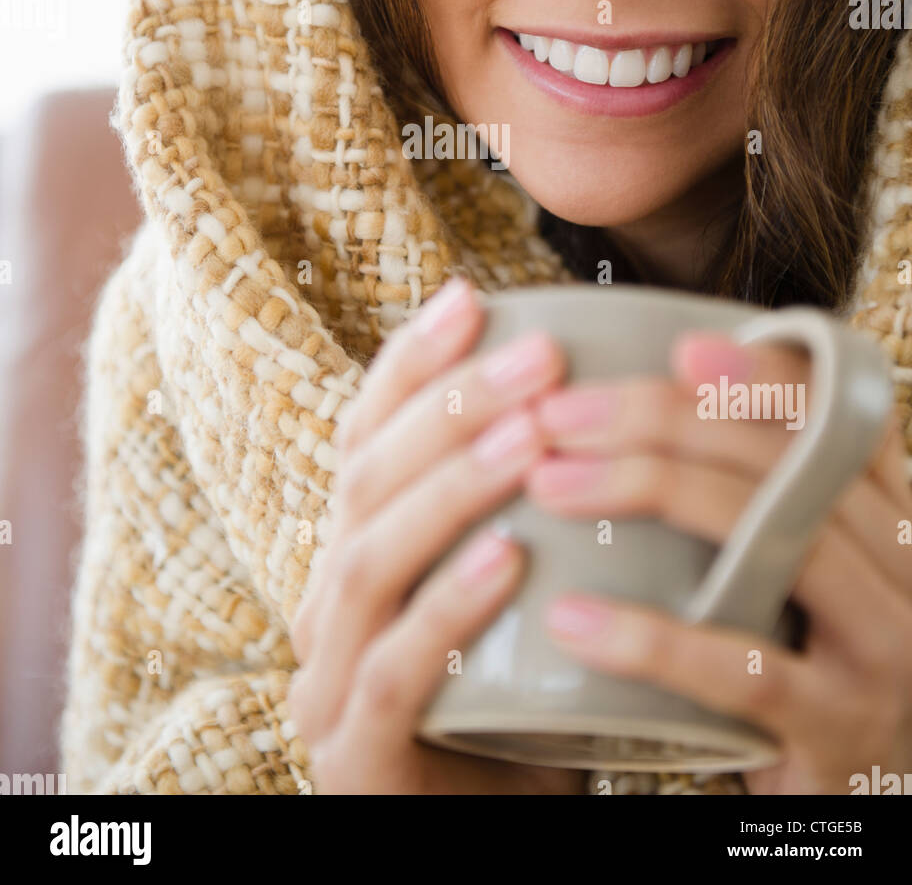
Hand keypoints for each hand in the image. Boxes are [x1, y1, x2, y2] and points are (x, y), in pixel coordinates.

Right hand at [288, 276, 587, 794]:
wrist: (499, 828)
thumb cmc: (524, 697)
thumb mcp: (520, 582)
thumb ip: (525, 499)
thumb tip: (591, 382)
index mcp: (354, 549)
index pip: (363, 436)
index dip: (411, 362)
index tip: (472, 297)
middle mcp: (323, 604)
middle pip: (364, 481)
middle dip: (449, 406)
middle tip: (537, 354)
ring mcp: (327, 682)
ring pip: (368, 563)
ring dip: (450, 489)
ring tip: (529, 437)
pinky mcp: (356, 756)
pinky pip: (395, 673)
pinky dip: (449, 608)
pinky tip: (511, 559)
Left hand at [522, 329, 911, 794]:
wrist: (859, 799)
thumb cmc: (809, 659)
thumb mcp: (801, 563)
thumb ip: (760, 479)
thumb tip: (677, 362)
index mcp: (894, 515)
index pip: (836, 414)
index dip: (763, 372)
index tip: (677, 348)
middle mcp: (905, 568)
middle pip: (785, 459)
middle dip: (664, 419)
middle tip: (562, 414)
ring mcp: (884, 649)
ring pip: (771, 535)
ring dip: (650, 490)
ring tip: (550, 482)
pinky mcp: (838, 726)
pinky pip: (742, 671)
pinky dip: (652, 639)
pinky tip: (572, 618)